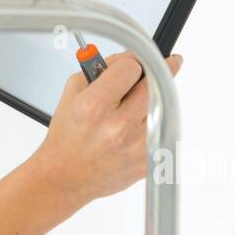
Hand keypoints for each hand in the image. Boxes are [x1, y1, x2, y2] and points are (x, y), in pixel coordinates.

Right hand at [29, 50, 184, 207]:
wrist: (65, 175)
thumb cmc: (67, 136)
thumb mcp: (72, 93)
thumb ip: (99, 70)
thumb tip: (128, 58)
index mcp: (94, 107)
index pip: (130, 68)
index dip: (132, 61)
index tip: (135, 61)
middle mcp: (117, 127)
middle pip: (154, 85)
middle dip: (161, 70)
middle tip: (170, 63)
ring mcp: (135, 146)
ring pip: (163, 107)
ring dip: (159, 98)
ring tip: (146, 98)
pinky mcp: (146, 161)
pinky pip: (162, 131)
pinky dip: (156, 122)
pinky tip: (142, 123)